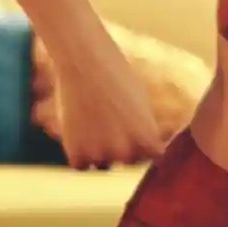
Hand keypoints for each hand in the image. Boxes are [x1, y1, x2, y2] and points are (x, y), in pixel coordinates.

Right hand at [34, 29, 164, 169]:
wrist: (84, 61)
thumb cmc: (115, 75)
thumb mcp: (141, 105)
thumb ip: (142, 132)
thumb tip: (139, 152)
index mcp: (148, 140)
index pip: (151, 155)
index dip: (142, 142)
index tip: (133, 125)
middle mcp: (127, 153)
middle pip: (127, 160)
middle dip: (120, 147)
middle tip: (107, 120)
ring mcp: (101, 156)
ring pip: (103, 164)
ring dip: (98, 150)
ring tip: (92, 120)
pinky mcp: (76, 154)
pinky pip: (81, 165)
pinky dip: (78, 153)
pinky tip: (79, 131)